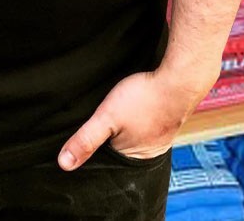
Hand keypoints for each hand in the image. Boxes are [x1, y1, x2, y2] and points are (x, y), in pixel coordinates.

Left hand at [57, 67, 212, 170]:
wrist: (180, 80)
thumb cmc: (143, 98)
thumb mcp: (107, 117)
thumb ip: (86, 139)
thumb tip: (63, 164)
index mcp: (133, 158)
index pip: (109, 161)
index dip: (97, 148)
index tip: (89, 135)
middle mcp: (149, 152)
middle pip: (123, 148)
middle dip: (113, 137)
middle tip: (106, 120)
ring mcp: (161, 136)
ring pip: (137, 135)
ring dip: (128, 126)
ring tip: (120, 113)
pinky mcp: (168, 119)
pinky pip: (150, 123)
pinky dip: (142, 116)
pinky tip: (138, 106)